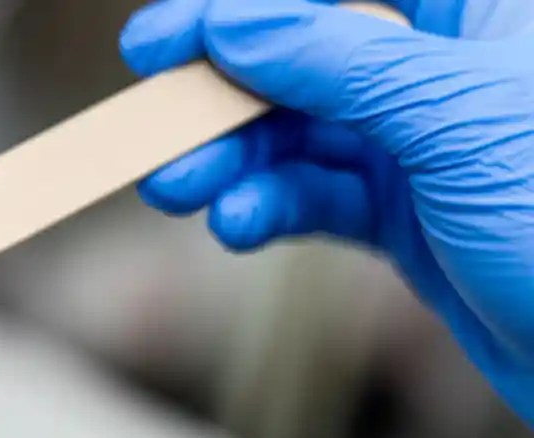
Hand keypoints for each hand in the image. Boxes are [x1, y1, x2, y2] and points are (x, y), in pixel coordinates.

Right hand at [120, 0, 533, 419]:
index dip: (238, 13)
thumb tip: (239, 21)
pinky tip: (237, 223)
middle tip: (153, 135)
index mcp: (478, 12)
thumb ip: (340, 59)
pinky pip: (316, 196)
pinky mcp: (406, 214)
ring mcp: (422, 143)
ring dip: (232, 163)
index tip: (158, 42)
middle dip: (221, 101)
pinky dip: (268, 209)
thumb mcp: (454, 118)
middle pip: (301, 62)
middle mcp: (443, 69)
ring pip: (298, 135)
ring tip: (182, 191)